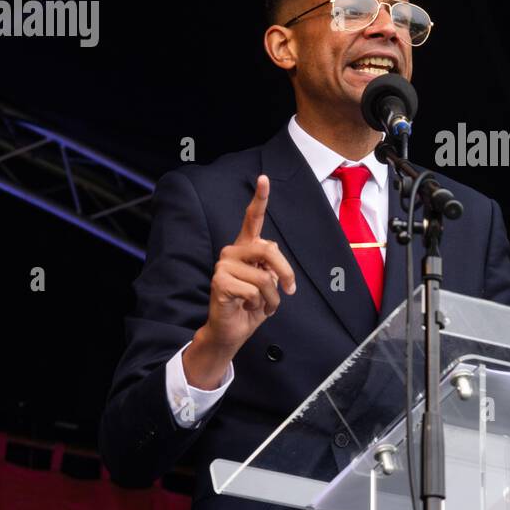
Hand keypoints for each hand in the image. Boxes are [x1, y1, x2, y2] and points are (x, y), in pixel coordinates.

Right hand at [185, 175, 295, 387]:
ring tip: (261, 304)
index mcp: (246, 248)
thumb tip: (273, 262)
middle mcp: (232, 251)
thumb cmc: (252, 306)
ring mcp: (224, 264)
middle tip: (290, 290)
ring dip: (271, 297)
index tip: (264, 178)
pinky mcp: (220, 280)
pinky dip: (259, 304)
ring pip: (264, 276)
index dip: (259, 198)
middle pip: (270, 250)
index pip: (253, 219)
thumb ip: (274, 268)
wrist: (232, 330)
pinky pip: (254, 290)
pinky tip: (246, 307)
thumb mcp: (270, 284)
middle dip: (285, 272)